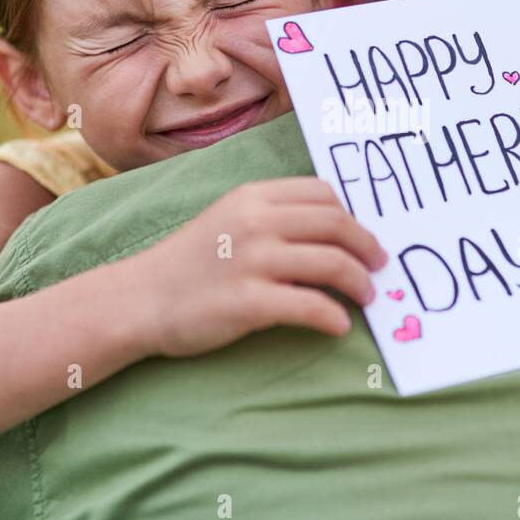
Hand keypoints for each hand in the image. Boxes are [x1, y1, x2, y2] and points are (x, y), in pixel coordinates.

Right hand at [121, 177, 387, 356]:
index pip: (323, 194)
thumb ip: (272, 217)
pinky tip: (339, 326)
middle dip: (368, 247)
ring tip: (367, 298)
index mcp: (253, 196)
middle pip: (336, 225)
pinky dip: (334, 317)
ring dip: (360, 282)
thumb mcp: (228, 219)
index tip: (364, 237)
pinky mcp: (248, 302)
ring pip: (332, 263)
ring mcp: (252, 261)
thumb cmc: (189, 263)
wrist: (139, 299)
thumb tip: (332, 231)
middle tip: (379, 267)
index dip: (353, 216)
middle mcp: (255, 222)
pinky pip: (310, 306)